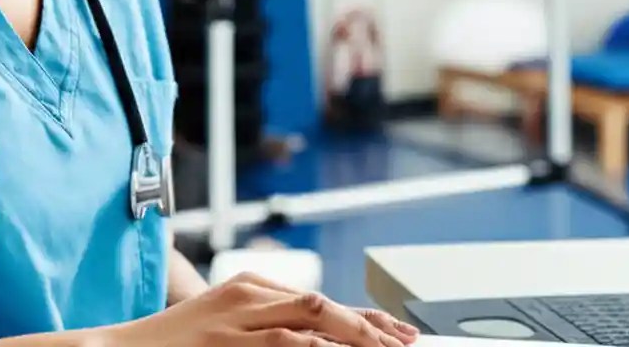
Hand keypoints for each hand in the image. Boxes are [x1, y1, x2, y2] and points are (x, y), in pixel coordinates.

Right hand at [120, 272, 419, 346]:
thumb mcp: (224, 330)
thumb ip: (268, 330)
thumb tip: (320, 340)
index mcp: (249, 288)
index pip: (318, 300)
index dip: (362, 317)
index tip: (397, 332)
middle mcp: (247, 295)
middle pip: (322, 304)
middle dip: (369, 325)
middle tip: (404, 343)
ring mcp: (235, 318)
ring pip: (310, 318)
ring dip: (354, 337)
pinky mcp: (225, 339)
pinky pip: (282, 344)